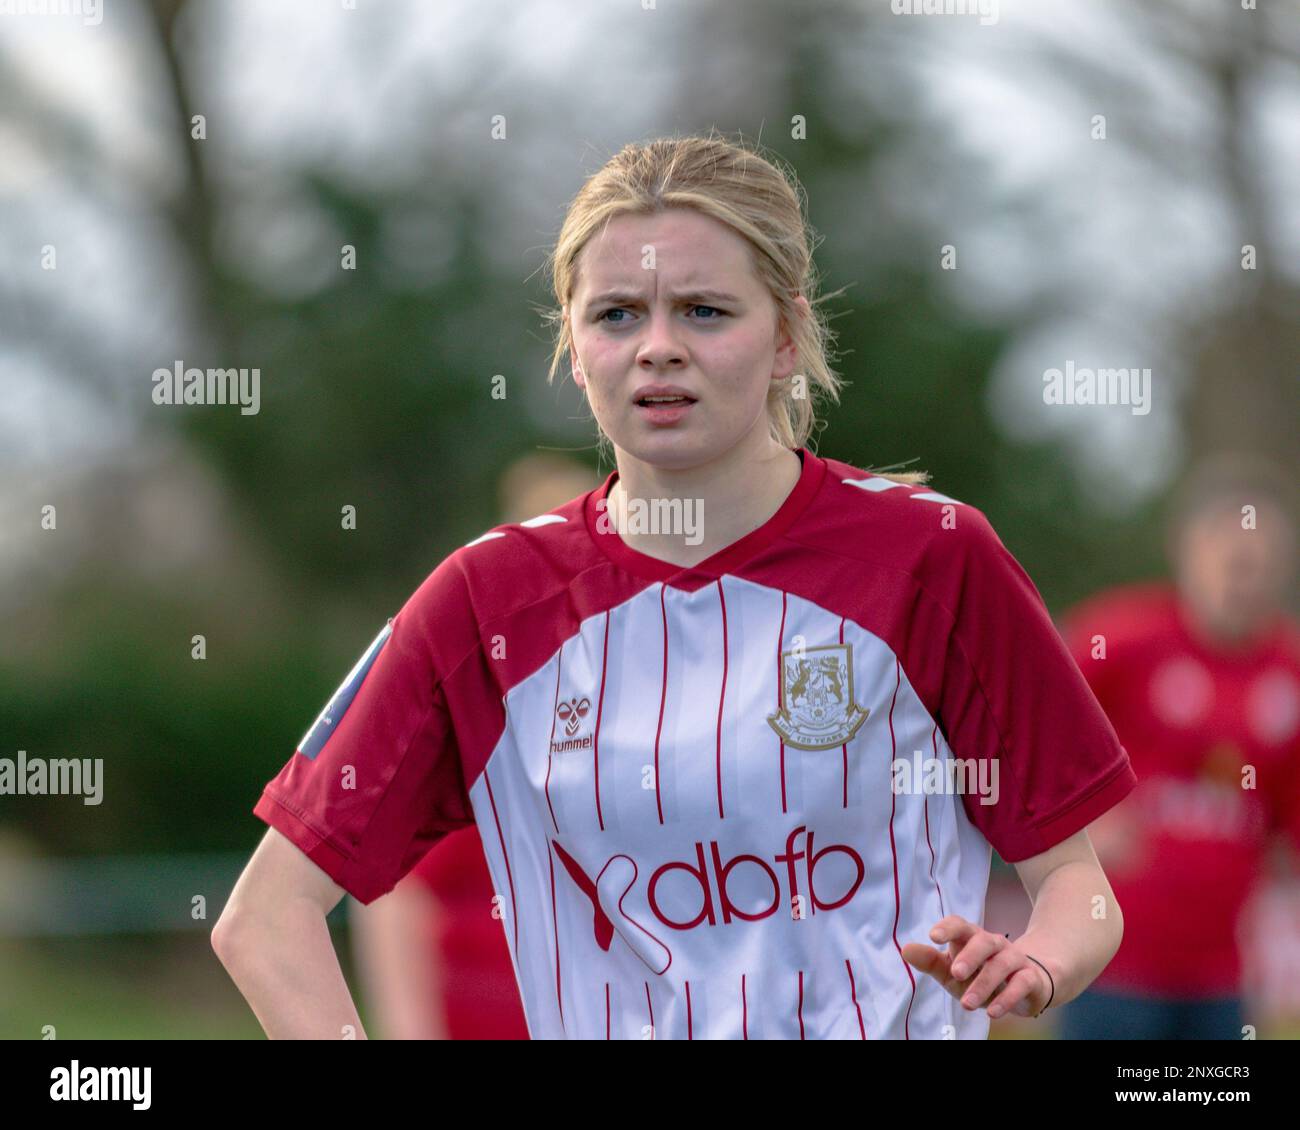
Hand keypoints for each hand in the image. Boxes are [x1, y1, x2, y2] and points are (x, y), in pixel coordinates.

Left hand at [901, 915, 1051, 1018]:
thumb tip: (905, 950)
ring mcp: (1014, 958)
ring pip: (1001, 965)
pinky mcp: (1030, 977)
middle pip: (983, 941)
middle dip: (969, 956)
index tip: (933, 936)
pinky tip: (993, 1012)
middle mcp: (993, 944)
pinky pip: (1021, 984)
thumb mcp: (952, 972)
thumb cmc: (979, 975)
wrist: (1026, 985)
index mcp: (971, 938)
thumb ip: (930, 962)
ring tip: (967, 1004)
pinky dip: (1007, 998)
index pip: (959, 925)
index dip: (947, 928)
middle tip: (955, 973)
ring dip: (984, 984)